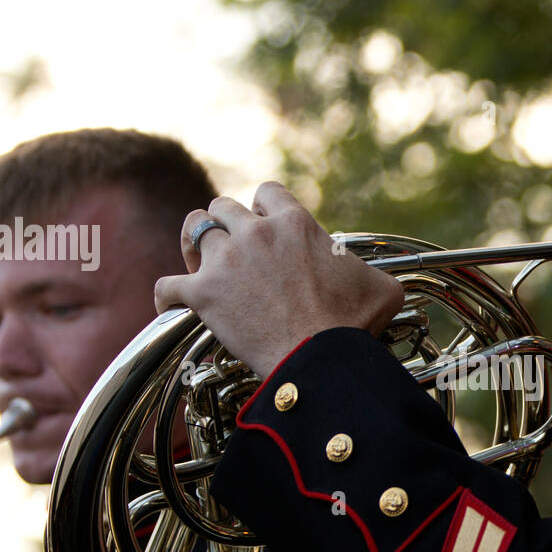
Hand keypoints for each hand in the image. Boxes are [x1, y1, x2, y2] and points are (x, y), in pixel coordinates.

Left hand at [155, 182, 404, 377]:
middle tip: (233, 250)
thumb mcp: (381, 289)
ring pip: (193, 229)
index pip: (268, 192)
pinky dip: (167, 295)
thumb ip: (375, 274)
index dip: (265, 207)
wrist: (320, 359)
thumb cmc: (353, 325)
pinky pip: (167, 285)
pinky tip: (171, 305)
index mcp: (295, 224)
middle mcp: (256, 233)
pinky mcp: (203, 294)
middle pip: (224, 206)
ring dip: (194, 245)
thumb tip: (385, 285)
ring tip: (199, 263)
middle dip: (226, 223)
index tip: (267, 225)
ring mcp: (226, 261)